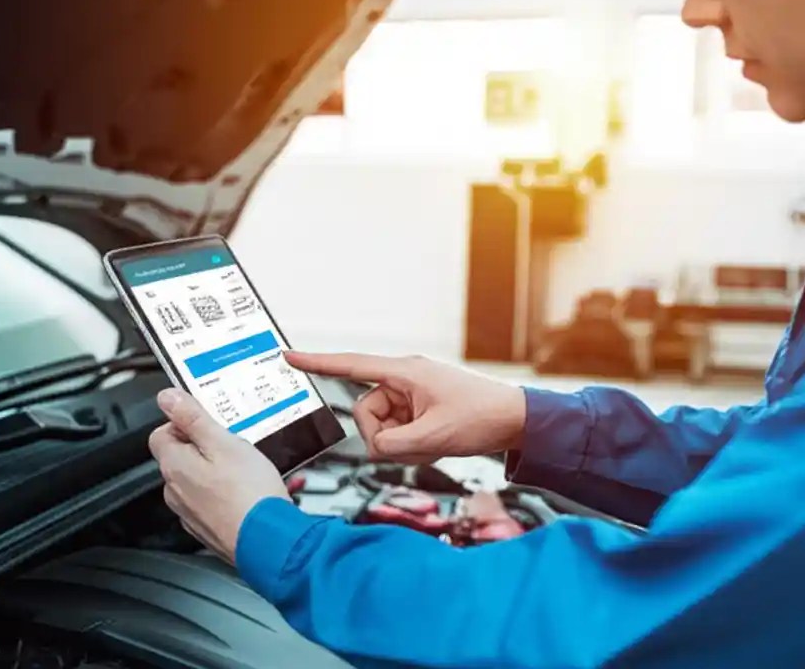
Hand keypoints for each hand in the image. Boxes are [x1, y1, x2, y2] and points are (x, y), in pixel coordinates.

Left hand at [147, 388, 290, 563]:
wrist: (268, 541)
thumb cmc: (249, 494)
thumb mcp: (223, 442)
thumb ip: (192, 417)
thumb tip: (167, 398)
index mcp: (175, 466)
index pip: (160, 434)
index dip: (184, 423)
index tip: (208, 423)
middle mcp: (176, 492)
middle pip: (183, 457)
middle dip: (209, 447)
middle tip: (236, 443)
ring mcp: (191, 514)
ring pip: (202, 480)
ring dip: (224, 471)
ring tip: (253, 468)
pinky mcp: (210, 529)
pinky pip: (217, 502)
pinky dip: (233, 493)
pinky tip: (257, 490)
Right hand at [284, 351, 526, 464]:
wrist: (515, 420)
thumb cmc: (482, 418)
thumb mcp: (432, 439)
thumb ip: (392, 447)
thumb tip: (375, 448)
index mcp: (404, 373)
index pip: (351, 366)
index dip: (317, 363)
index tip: (289, 356)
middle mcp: (404, 379)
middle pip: (367, 413)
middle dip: (387, 438)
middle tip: (417, 446)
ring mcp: (411, 394)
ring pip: (383, 427)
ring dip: (403, 444)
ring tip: (432, 445)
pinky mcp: (419, 408)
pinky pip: (398, 431)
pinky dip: (412, 445)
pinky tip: (434, 445)